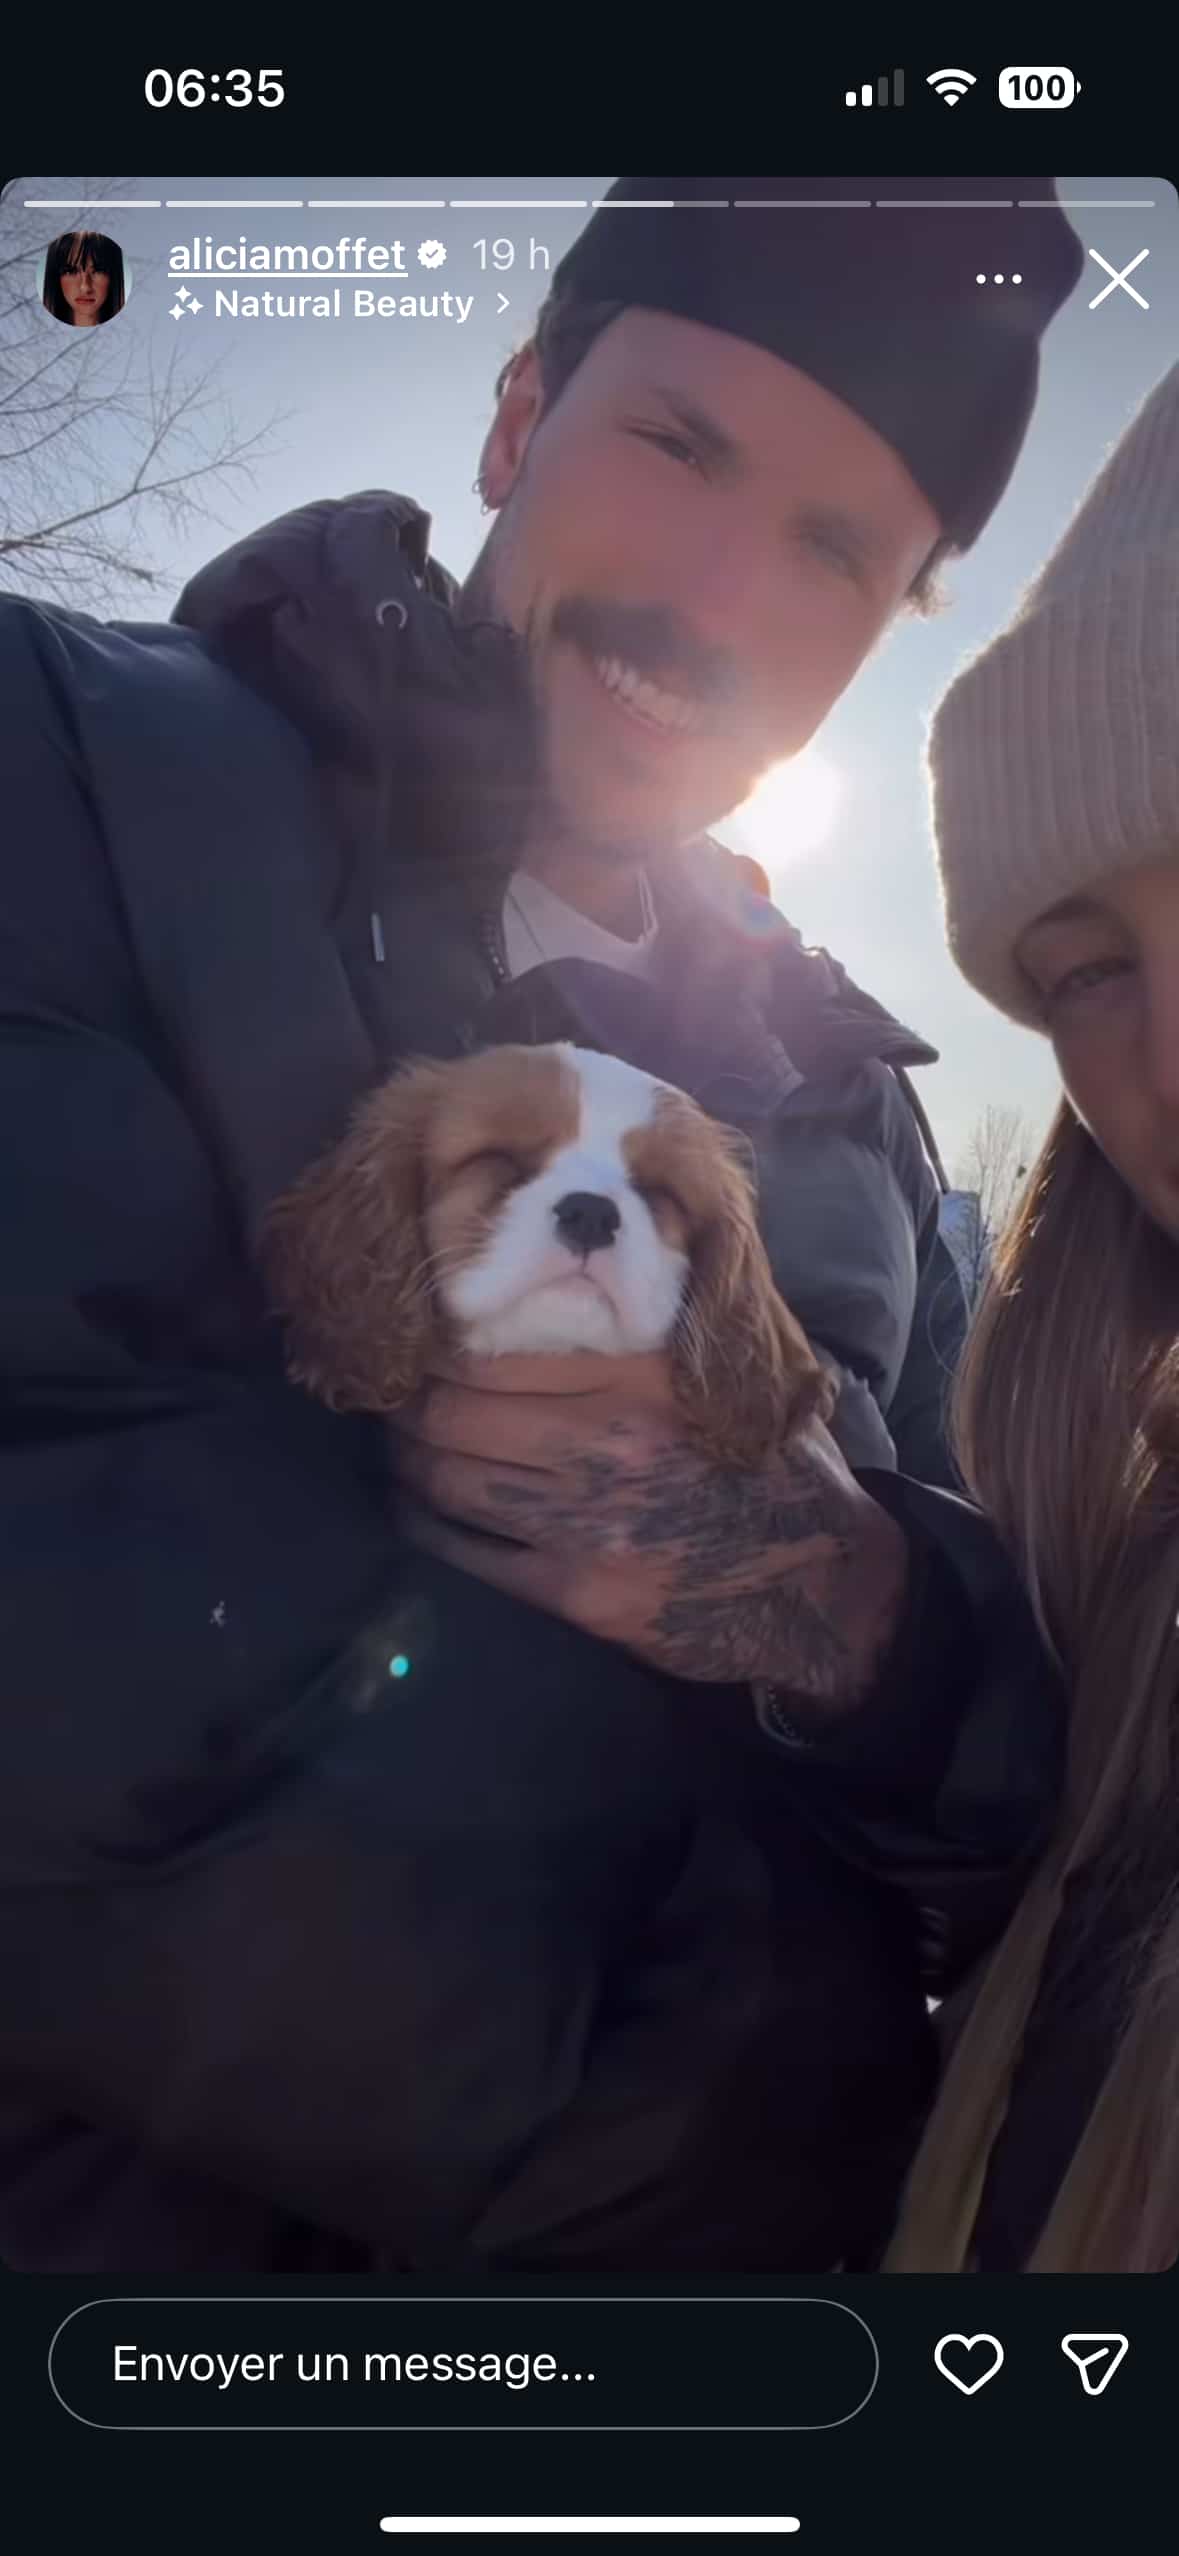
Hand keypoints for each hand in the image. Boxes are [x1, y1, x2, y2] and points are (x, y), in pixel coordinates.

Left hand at [389, 1351, 908, 1708]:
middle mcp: (610, 1442)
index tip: (422, 1345)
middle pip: (453, 1412)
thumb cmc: (769, 1466)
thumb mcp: (721, 1378)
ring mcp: (590, 1523)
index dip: (438, 1347)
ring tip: (402, 1448)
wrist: (820, 1583)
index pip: (493, 1349)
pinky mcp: (578, 1591)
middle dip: (408, 1406)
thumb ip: (645, 1332)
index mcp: (642, 1374)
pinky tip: (419, 1512)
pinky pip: (468, 1552)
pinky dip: (428, 1528)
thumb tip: (548, 1280)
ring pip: (448, 1479)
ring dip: (407, 1463)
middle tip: (395, 1398)